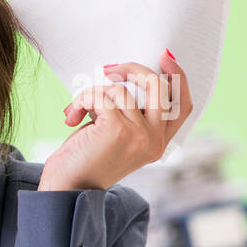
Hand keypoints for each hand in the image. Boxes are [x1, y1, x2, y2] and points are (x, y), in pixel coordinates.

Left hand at [39, 48, 193, 191]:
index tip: (164, 57)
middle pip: (160, 88)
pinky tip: (71, 117)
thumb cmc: (83, 162)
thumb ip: (127, 113)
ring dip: (92, 94)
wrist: (64, 189)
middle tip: (110, 69)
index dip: (178, 79)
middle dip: (134, 70)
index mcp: (157, 144)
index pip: (182, 107)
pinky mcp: (117, 130)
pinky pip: (101, 96)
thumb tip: (124, 75)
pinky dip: (82, 99)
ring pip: (121, 90)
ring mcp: (138, 136)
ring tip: (77, 112)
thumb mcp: (113, 135)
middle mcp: (153, 141)